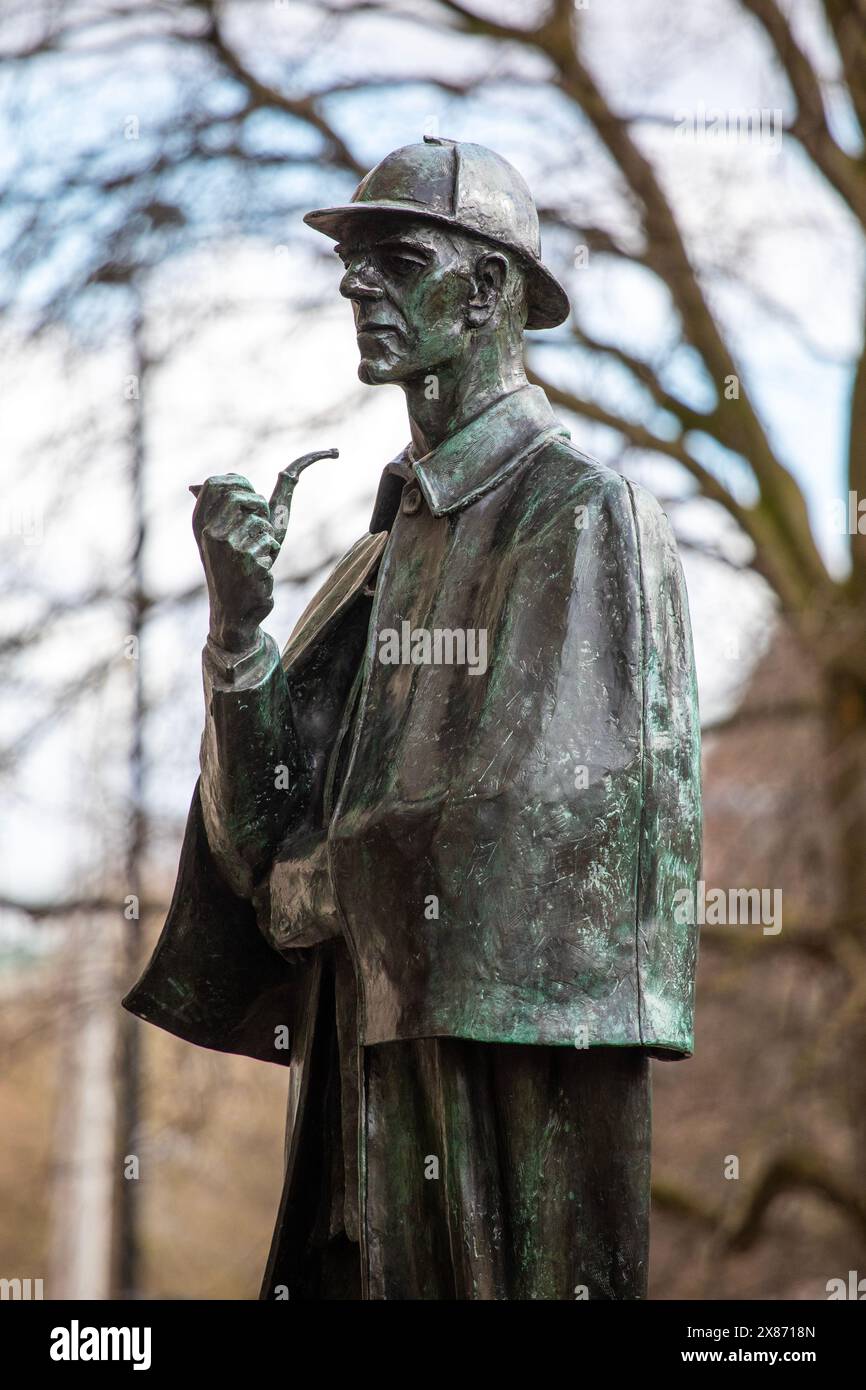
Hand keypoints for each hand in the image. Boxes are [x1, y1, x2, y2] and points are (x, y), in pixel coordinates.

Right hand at [191, 474, 279, 653]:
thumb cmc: (229, 571)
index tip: (250, 492)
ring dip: (267, 537)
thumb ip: (213, 512)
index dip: (238, 481)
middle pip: (241, 496)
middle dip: (260, 506)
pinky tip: (259, 571)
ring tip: (256, 555)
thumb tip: (193, 485)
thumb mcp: (215, 540)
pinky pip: (270, 543)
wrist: (233, 612)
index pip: (214, 483)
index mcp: (200, 525)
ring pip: (261, 522)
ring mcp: (227, 546)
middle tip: (262, 523)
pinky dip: (270, 554)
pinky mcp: (247, 560)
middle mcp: (210, 533)